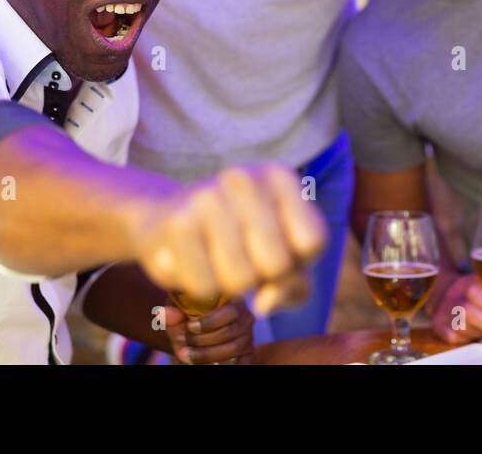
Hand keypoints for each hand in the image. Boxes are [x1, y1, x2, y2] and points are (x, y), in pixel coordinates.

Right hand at [132, 163, 326, 315]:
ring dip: (230, 285)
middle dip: (263, 277)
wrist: (168, 218)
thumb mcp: (282, 255)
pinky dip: (202, 288)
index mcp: (279, 177)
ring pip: (240, 281)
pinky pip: (205, 288)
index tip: (279, 249)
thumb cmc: (241, 240)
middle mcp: (244, 179)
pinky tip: (195, 263)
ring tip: (218, 259)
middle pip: (278, 265)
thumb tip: (264, 304)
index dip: (298, 262)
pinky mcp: (177, 223)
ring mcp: (208, 198)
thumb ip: (294, 286)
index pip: (313, 242)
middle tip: (244, 258)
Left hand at [161, 300, 255, 364]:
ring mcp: (248, 337)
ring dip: (207, 354)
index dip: (209, 321)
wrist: (192, 336)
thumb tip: (164, 313)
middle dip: (203, 340)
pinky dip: (226, 365)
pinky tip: (205, 365)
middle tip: (183, 342)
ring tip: (185, 355)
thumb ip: (172, 314)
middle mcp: (245, 317)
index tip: (189, 327)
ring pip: (233, 348)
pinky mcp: (249, 354)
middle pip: (230, 331)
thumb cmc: (187, 320)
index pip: (230, 311)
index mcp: (232, 300)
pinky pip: (244, 362)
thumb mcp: (178, 316)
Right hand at [429, 272, 481, 344]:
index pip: (476, 292)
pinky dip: (462, 339)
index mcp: (468, 284)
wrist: (445, 293)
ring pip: (462, 326)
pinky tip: (472, 338)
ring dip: (481, 332)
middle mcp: (454, 296)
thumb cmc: (475, 293)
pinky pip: (449, 336)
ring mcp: (444, 311)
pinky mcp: (437, 325)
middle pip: (468, 312)